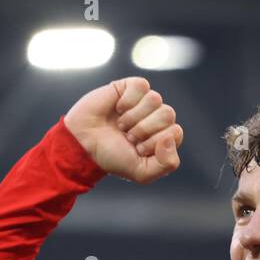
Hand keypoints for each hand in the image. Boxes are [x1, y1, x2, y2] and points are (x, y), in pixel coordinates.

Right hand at [63, 77, 182, 182]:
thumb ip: (167, 164)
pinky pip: (142, 86)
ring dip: (134, 117)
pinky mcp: (130, 87)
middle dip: (144, 129)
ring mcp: (144, 101)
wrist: (83, 144)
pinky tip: (117, 109)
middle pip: (168, 114)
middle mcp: (156, 117)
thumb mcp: (141, 172)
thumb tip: (170, 137)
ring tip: (120, 125)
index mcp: (163, 136)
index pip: (175, 133)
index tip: (137, 149)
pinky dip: (128, 101)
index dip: (155, 142)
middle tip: (127, 137)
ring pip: (155, 99)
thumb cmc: (112, 157)